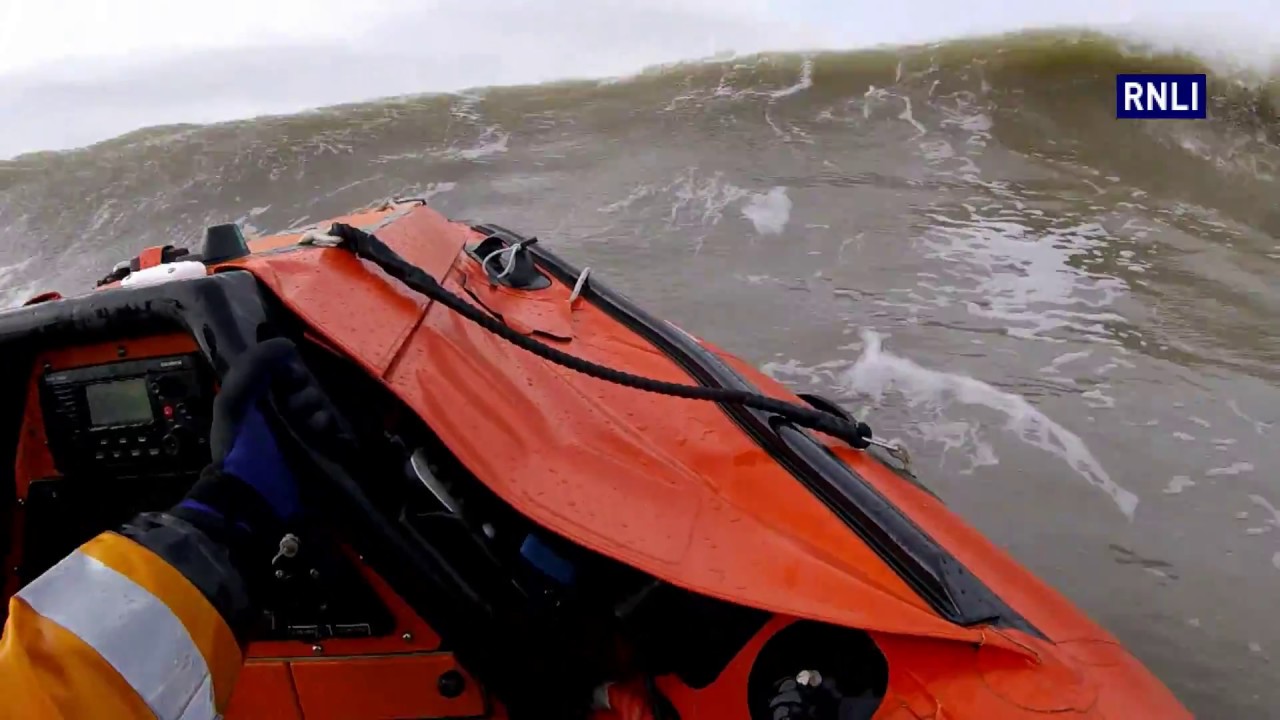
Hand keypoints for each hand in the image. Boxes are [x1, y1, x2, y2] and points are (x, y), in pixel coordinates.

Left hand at [197, 338, 343, 521]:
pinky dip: (335, 430)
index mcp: (256, 399)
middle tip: (300, 410)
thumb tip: (288, 344)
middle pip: (307, 388)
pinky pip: (337, 430)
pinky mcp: (319, 453)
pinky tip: (327, 436)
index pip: (284, 371)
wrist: (257, 499)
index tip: (290, 381)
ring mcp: (300, 434)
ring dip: (321, 413)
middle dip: (307, 395)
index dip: (291, 372)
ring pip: (323, 407)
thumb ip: (254, 365)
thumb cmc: (244, 446)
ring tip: (314, 427)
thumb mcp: (236, 400)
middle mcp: (279, 412)